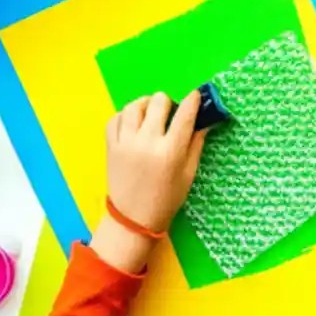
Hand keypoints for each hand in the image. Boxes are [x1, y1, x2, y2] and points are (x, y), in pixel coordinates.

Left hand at [92, 91, 206, 272]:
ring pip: (134, 106)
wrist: (133, 219)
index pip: (184, 114)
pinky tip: (133, 123)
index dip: (193, 100)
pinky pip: (115, 118)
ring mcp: (126, 143)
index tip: (196, 96)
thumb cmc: (166, 198)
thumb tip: (205, 120)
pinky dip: (125, 116)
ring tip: (150, 114)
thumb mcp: (188, 174)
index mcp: (170, 152)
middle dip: (168, 102)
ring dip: (145, 105)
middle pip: (158, 102)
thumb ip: (196, 144)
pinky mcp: (110, 146)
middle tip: (170, 112)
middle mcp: (147, 143)